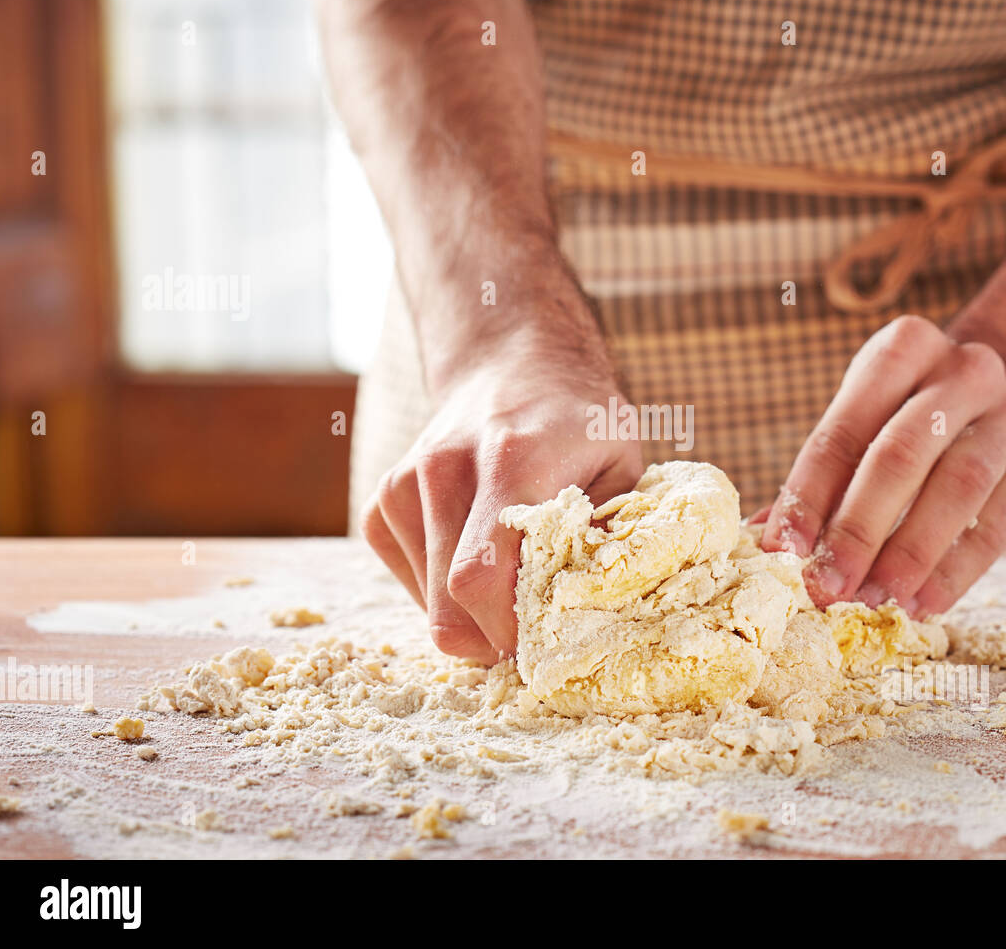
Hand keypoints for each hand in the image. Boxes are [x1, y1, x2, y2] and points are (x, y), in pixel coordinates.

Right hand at [360, 333, 642, 662]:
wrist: (512, 362)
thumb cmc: (579, 421)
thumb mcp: (621, 462)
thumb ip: (611, 533)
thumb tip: (600, 612)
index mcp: (512, 462)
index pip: (481, 579)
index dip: (509, 633)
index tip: (547, 644)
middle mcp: (445, 469)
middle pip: (447, 604)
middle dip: (492, 639)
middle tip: (534, 635)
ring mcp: (404, 483)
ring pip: (427, 602)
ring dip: (471, 614)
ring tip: (515, 578)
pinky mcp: (383, 500)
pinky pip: (410, 581)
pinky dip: (444, 591)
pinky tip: (479, 555)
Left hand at [760, 315, 1005, 616]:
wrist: (1001, 409)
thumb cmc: (909, 423)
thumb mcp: (864, 425)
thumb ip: (819, 481)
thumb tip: (761, 544)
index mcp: (902, 350)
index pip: (843, 429)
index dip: (808, 494)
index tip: (784, 550)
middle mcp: (964, 371)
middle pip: (900, 455)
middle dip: (858, 529)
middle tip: (828, 586)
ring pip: (957, 488)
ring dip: (909, 553)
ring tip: (876, 599)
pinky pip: (998, 525)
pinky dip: (956, 570)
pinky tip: (923, 603)